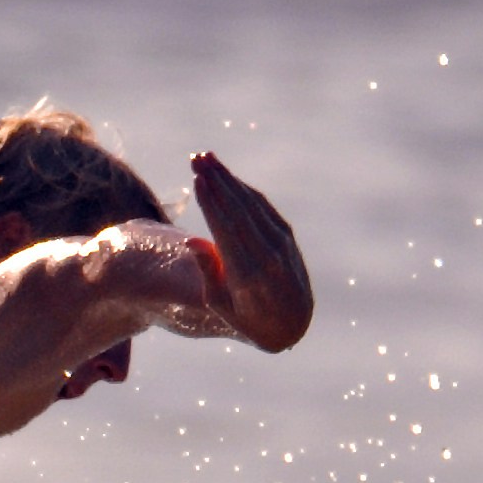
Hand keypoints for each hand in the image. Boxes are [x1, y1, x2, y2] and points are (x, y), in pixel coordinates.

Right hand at [186, 151, 314, 352]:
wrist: (290, 324)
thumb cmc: (245, 317)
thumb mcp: (220, 304)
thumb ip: (208, 271)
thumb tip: (192, 239)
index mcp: (246, 276)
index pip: (226, 229)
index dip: (212, 202)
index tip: (198, 179)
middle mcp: (267, 257)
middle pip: (238, 210)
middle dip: (218, 181)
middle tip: (197, 158)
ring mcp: (280, 245)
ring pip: (251, 203)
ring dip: (230, 179)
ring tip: (208, 159)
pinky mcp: (287, 237)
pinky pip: (263, 207)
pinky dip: (244, 190)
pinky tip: (228, 178)